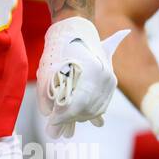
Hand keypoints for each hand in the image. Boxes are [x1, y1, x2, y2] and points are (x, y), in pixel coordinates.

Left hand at [36, 18, 127, 138]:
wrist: (77, 29)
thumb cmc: (58, 48)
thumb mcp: (47, 70)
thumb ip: (47, 94)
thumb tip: (48, 115)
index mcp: (90, 71)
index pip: (77, 104)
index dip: (63, 118)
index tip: (51, 125)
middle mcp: (105, 76)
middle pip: (87, 109)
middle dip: (69, 121)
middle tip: (53, 129)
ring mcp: (110, 79)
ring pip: (96, 109)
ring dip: (80, 118)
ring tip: (64, 124)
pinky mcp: (111, 82)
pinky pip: (103, 103)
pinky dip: (92, 112)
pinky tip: (85, 121)